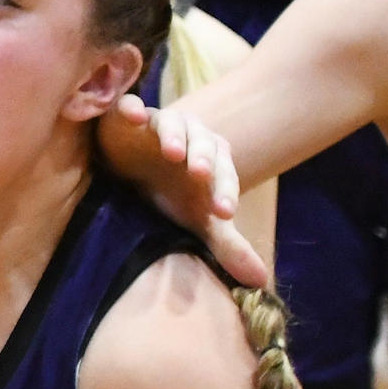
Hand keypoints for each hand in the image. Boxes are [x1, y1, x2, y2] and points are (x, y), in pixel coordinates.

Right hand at [94, 92, 263, 286]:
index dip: (225, 192)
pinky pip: (130, 107)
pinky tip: (134, 117)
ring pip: (170, 122)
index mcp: (212, 157)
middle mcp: (190, 134)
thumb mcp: (197, 220)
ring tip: (171, 151)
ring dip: (172, 135)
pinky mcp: (126, 116)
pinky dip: (132, 109)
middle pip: (202, 142)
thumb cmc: (171, 191)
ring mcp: (158, 122)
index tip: (223, 215)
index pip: (224, 174)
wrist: (133, 164)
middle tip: (200, 175)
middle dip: (202, 158)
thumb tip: (260, 281)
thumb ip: (228, 245)